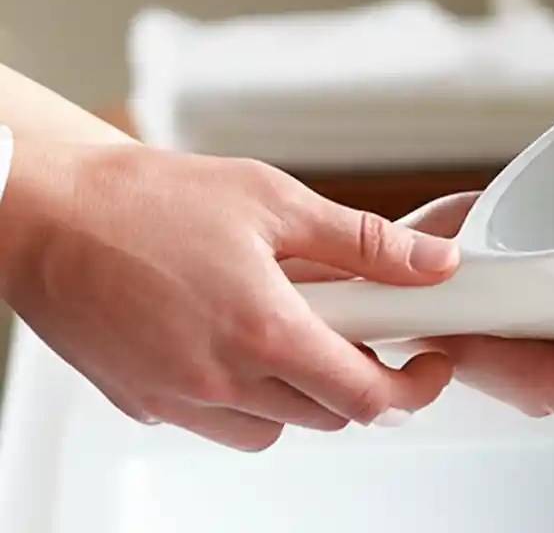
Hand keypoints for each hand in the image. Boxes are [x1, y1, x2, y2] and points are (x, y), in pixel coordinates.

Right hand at [0, 140, 457, 450]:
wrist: (45, 212)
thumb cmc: (146, 199)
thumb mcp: (275, 202)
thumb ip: (364, 242)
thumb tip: (434, 262)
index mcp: (263, 329)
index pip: (364, 395)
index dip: (412, 389)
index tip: (427, 367)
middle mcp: (220, 378)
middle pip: (324, 416)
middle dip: (356, 382)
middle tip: (359, 334)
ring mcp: (177, 398)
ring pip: (271, 429)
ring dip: (299, 396)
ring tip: (290, 335)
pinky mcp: (142, 403)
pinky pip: (214, 423)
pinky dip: (241, 399)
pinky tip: (233, 344)